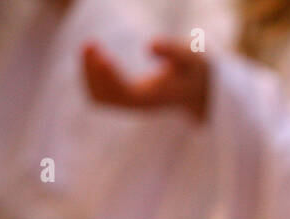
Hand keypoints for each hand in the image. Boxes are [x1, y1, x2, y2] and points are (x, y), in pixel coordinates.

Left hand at [83, 39, 208, 120]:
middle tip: (91, 43)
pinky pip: (99, 95)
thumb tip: (149, 45)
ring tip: (90, 46)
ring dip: (88, 73)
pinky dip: (90, 77)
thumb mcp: (192, 57)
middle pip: (106, 97)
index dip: (109, 77)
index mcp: (154, 97)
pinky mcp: (125, 98)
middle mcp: (140, 104)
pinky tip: (93, 56)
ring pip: (99, 97)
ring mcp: (131, 104)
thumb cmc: (195, 71)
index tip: (102, 54)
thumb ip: (174, 50)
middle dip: (92, 72)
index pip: (125, 93)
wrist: (200, 89)